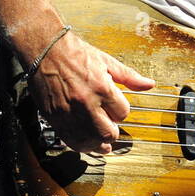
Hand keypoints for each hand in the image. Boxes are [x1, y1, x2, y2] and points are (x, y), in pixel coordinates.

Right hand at [24, 29, 155, 154]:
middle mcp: (86, 103)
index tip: (116, 109)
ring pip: (90, 141)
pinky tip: (87, 143)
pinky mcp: (55, 118)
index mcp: (102, 88)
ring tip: (103, 143)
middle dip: (113, 132)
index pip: (122, 113)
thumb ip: (129, 76)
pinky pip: (71, 141)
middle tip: (111, 127)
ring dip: (99, 144)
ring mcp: (69, 113)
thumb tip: (149, 84)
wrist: (45, 50)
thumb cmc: (75, 53)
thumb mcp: (106, 61)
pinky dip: (81, 145)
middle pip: (107, 132)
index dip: (121, 112)